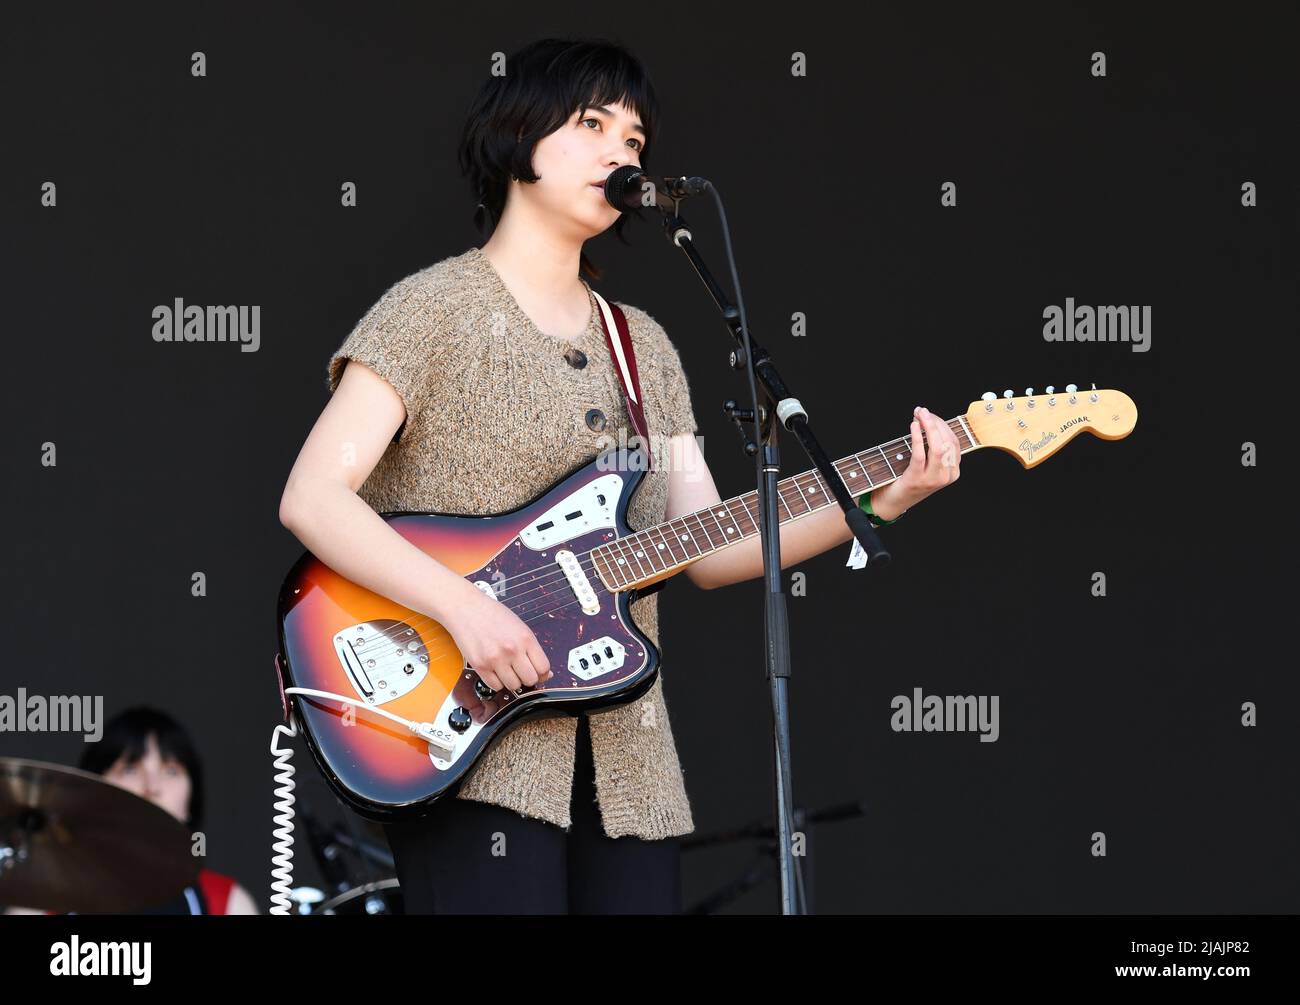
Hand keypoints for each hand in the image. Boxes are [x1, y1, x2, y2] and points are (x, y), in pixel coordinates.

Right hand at [440, 582, 552, 693]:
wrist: (466, 608)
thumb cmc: (492, 615)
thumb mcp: (520, 627)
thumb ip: (533, 649)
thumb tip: (547, 672)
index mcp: (525, 638)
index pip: (544, 668)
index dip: (542, 673)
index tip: (537, 672)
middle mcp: (512, 650)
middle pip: (530, 680)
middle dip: (527, 677)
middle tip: (521, 670)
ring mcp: (495, 659)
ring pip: (513, 686)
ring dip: (512, 680)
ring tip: (506, 668)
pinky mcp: (480, 666)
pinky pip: (496, 686)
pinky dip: (497, 681)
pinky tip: (495, 669)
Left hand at [869, 405, 961, 519]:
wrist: (894, 502)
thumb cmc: (910, 480)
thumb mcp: (929, 466)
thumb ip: (934, 449)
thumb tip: (930, 421)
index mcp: (953, 472)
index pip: (954, 442)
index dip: (943, 425)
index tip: (931, 415)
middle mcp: (946, 476)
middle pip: (947, 442)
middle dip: (935, 422)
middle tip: (922, 411)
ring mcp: (932, 479)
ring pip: (937, 447)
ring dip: (928, 426)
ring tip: (919, 414)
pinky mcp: (917, 479)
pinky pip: (920, 454)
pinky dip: (918, 437)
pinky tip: (913, 426)